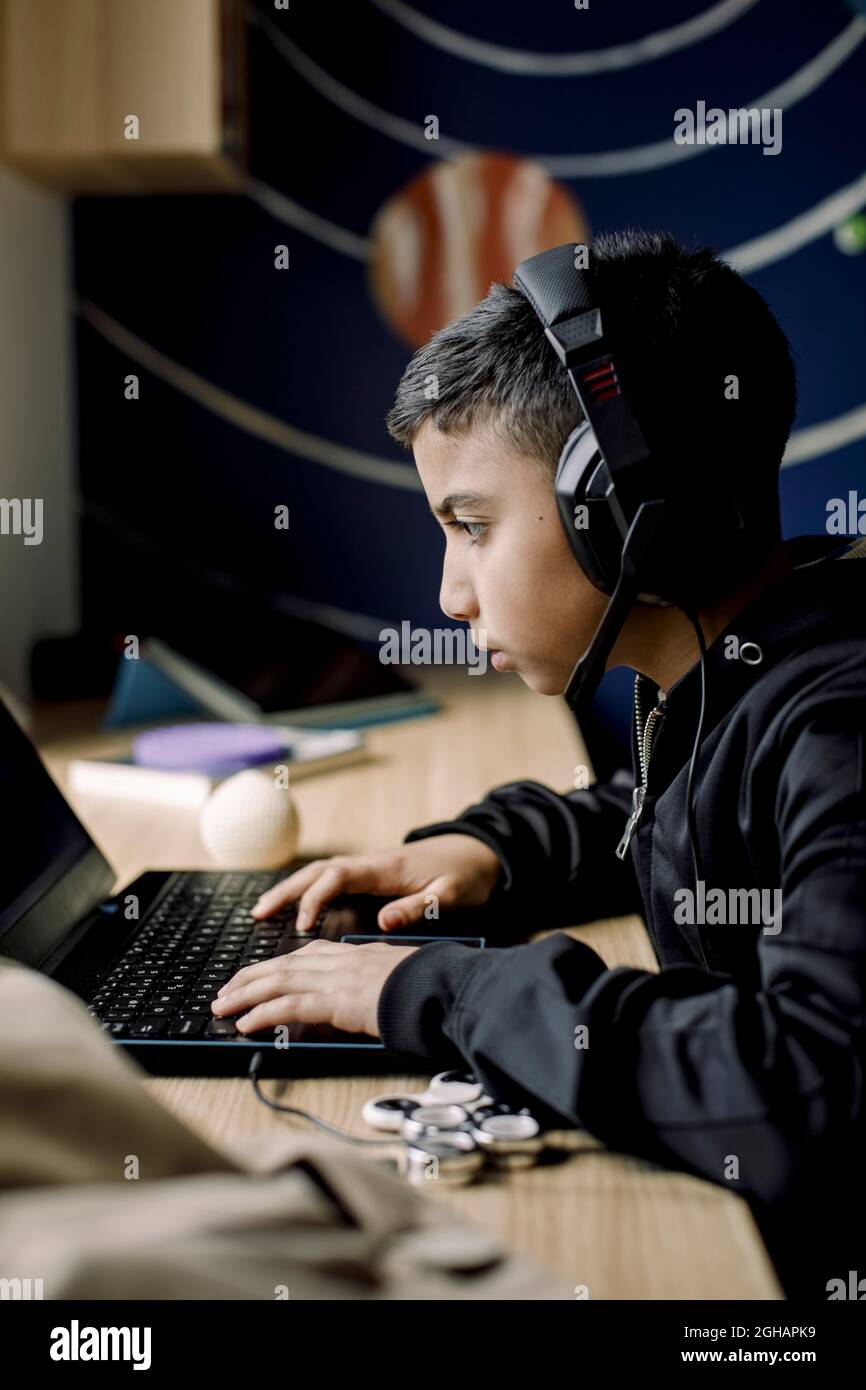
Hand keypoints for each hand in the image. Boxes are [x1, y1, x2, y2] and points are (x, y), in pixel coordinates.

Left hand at [211, 939, 418, 1037]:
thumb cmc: (431, 986)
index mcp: (357, 954)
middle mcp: (343, 961)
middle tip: (225, 991)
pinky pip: (291, 1005)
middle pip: (285, 964)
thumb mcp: (400, 977)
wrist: (444, 988)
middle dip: (250, 978)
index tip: (256, 975)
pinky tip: (246, 1023)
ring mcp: (339, 979)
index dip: (277, 965)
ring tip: (222, 1007)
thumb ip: (378, 982)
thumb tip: (370, 997)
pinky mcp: (338, 1001)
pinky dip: (264, 1013)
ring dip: (245, 994)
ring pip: (279, 982)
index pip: (307, 955)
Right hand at [252, 834, 501, 931]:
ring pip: (320, 873)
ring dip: (291, 889)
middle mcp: (371, 864)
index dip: (315, 898)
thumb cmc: (466, 874)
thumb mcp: (451, 895)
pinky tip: (293, 906)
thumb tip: (382, 922)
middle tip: (257, 913)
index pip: (337, 877)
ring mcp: (369, 867)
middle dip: (286, 890)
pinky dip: (307, 889)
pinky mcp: (372, 874)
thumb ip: (418, 907)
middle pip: (318, 871)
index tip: (300, 925)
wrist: (480, 852)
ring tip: (262, 910)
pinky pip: (331, 879)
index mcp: (385, 869)